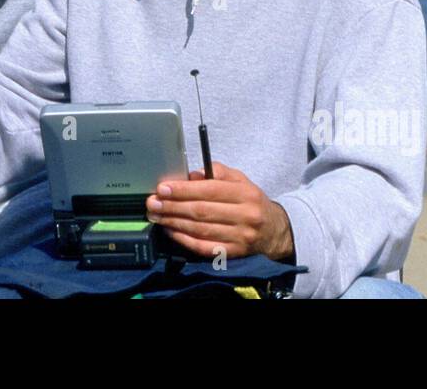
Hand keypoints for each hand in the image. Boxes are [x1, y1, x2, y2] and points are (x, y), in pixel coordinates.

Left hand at [145, 162, 293, 260]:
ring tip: (156, 215)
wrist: (274, 231)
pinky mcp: (233, 253)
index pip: (210, 190)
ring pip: (200, 230)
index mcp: (245, 194)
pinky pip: (204, 247)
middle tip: (153, 203)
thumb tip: (191, 176)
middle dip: (173, 206)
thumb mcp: (240, 180)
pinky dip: (184, 239)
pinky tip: (171, 231)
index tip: (163, 188)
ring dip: (174, 222)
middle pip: (202, 211)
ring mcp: (240, 237)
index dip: (184, 190)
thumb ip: (217, 173)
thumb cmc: (251, 201)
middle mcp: (245, 216)